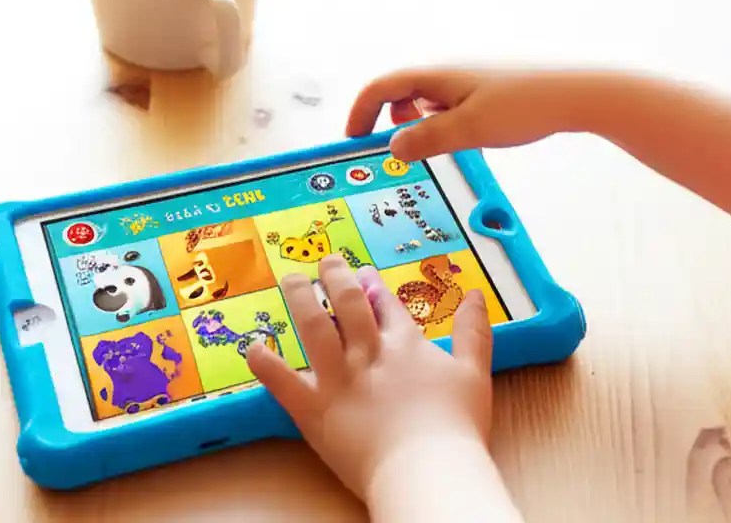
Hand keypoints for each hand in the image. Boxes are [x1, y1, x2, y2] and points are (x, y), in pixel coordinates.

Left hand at [247, 255, 515, 518]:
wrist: (426, 468)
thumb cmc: (455, 426)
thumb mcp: (475, 373)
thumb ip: (475, 332)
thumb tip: (478, 296)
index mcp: (405, 345)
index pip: (387, 306)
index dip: (374, 286)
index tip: (364, 271)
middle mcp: (368, 353)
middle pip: (348, 304)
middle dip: (336, 278)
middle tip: (326, 263)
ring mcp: (338, 378)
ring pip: (314, 327)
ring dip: (300, 299)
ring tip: (289, 279)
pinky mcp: (314, 408)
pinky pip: (282, 381)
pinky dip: (265, 363)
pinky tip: (253, 346)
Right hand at [346, 68, 584, 160]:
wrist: (577, 92)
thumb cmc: (522, 107)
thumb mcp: (468, 130)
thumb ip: (426, 139)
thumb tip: (391, 148)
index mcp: (437, 75)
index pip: (382, 87)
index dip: (361, 112)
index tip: (353, 141)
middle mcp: (450, 71)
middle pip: (403, 91)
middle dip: (393, 121)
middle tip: (404, 152)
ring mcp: (471, 78)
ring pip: (429, 99)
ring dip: (422, 123)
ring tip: (441, 147)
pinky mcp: (490, 87)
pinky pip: (452, 103)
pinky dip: (446, 122)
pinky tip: (470, 138)